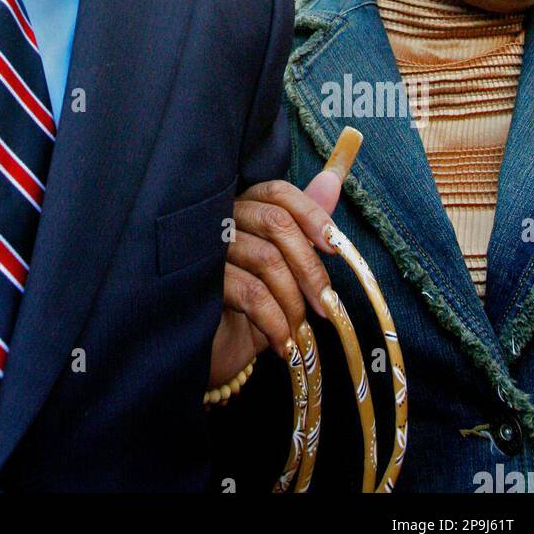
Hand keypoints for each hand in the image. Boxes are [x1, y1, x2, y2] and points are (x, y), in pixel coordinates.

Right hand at [207, 169, 342, 387]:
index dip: (311, 213)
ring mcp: (206, 250)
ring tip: (298, 330)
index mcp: (242, 209)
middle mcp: (220, 220)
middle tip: (326, 305)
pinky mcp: (199, 283)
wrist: (213, 352)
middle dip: (309, 266)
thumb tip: (332, 181)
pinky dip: (276, 321)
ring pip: (267, 259)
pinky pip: (251, 294)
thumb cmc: (249, 307)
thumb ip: (304, 226)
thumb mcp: (283, 268)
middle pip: (276, 222)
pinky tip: (282, 342)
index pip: (278, 192)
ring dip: (293, 301)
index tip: (334, 246)